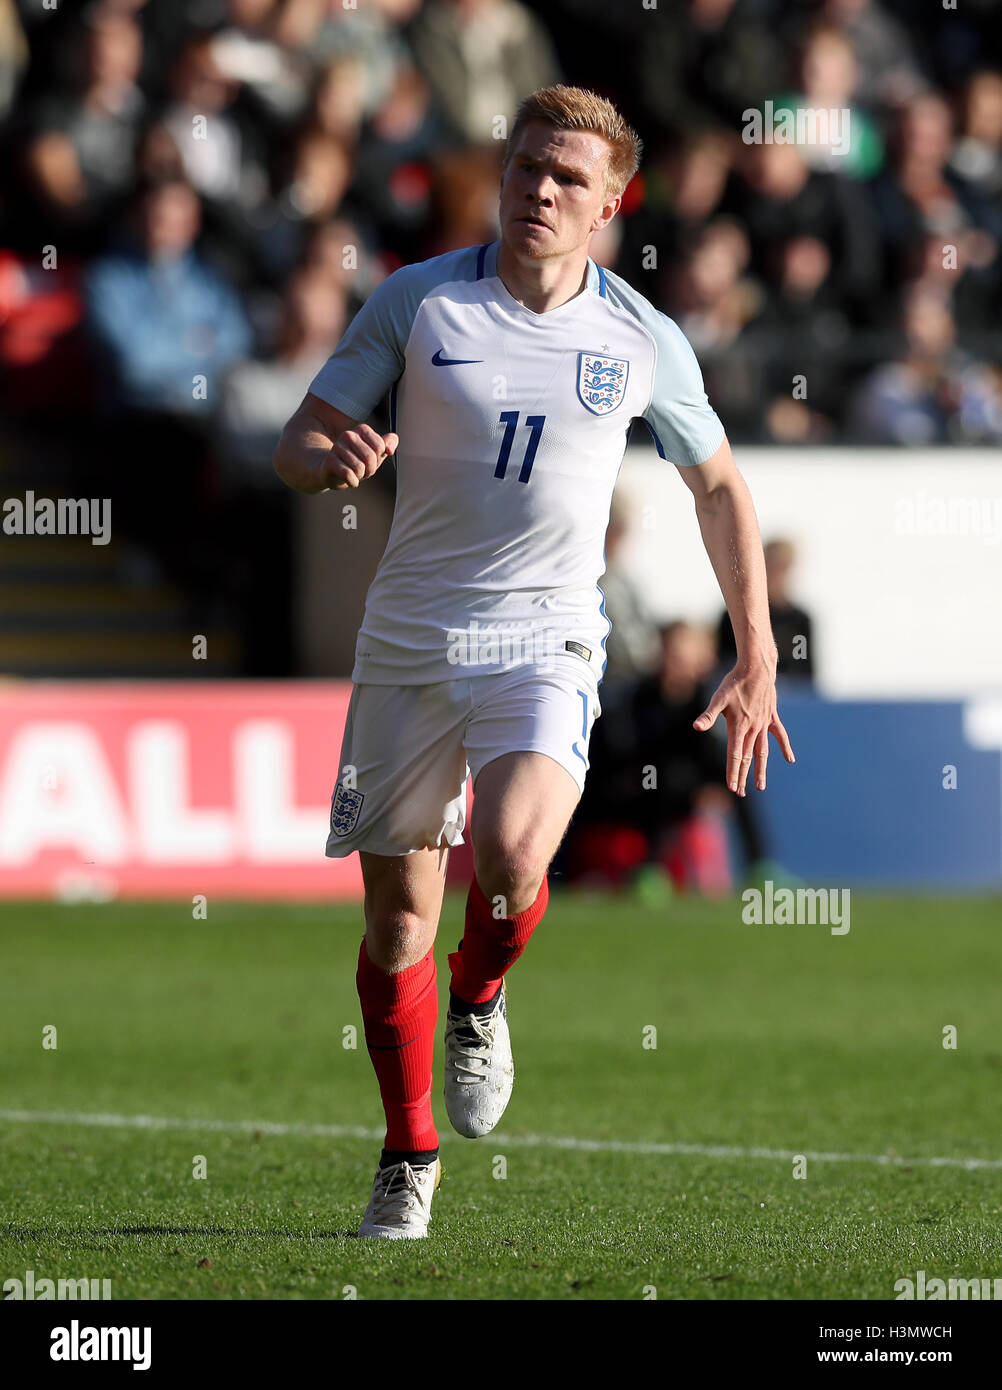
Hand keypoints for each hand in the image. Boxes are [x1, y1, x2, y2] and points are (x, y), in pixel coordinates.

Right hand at [322, 424, 397, 489]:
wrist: (332, 471)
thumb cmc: (357, 461)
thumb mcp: (376, 453)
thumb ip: (388, 444)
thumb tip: (390, 450)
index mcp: (361, 429)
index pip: (380, 446)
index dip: (378, 459)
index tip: (371, 461)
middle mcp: (348, 435)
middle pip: (370, 457)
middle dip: (370, 469)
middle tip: (363, 470)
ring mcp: (337, 447)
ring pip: (359, 468)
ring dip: (360, 476)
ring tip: (354, 473)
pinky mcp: (330, 460)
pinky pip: (348, 474)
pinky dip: (353, 482)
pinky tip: (350, 481)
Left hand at [693, 660, 794, 795]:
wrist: (757, 667)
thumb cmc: (734, 682)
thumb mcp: (718, 698)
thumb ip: (708, 715)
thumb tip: (696, 727)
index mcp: (739, 726)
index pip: (735, 755)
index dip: (733, 772)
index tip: (733, 788)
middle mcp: (753, 729)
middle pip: (747, 757)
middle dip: (743, 776)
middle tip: (741, 793)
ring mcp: (764, 724)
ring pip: (763, 751)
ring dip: (761, 769)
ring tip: (761, 786)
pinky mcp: (771, 717)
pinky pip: (780, 735)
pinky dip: (784, 747)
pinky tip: (790, 760)